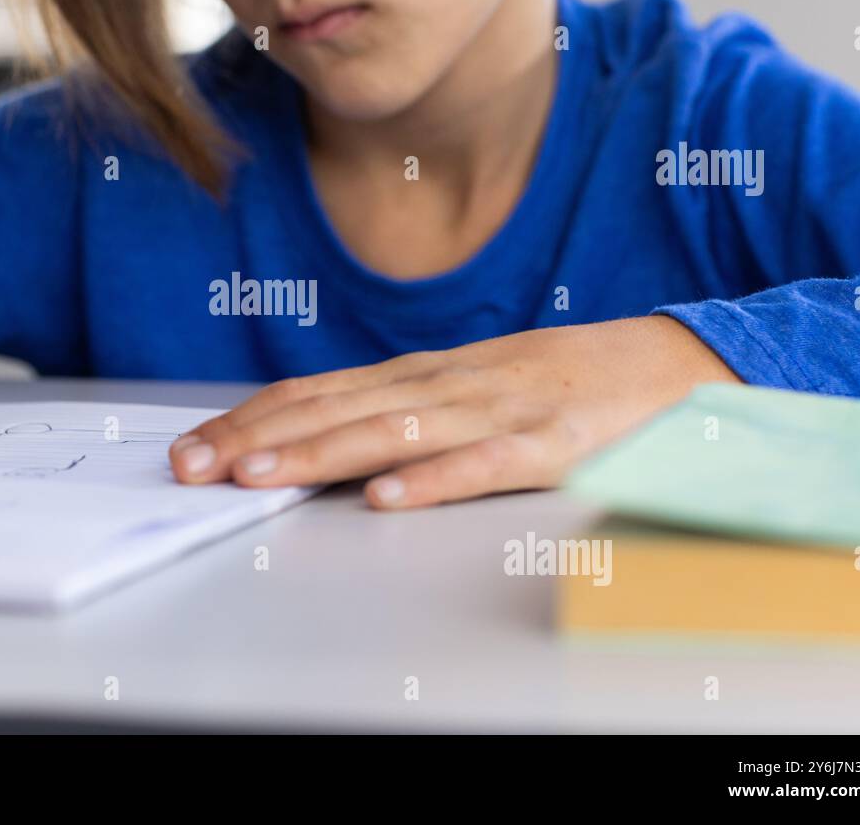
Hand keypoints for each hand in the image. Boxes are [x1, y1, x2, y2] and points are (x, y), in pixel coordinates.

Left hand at [169, 316, 739, 508]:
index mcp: (420, 376)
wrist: (672, 361)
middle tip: (188, 466)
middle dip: (255, 439)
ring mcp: (497, 411)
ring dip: (318, 454)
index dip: (249, 420)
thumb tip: (323, 437)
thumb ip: (402, 409)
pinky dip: (435, 480)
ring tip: (257, 476)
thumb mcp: (467, 388)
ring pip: (393, 433)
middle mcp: (445, 386)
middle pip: (334, 411)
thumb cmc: (560, 380)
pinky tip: (387, 498)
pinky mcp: (552, 444)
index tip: (192, 448)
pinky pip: (486, 465)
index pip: (315, 393)